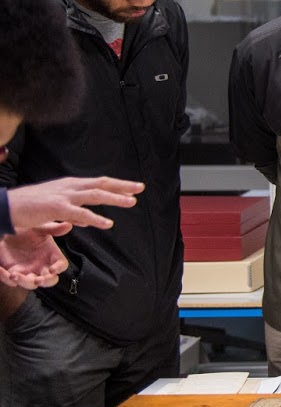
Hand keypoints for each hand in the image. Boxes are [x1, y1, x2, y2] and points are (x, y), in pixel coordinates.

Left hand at [0, 229, 69, 288]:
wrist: (8, 230)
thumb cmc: (26, 230)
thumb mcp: (39, 228)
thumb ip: (53, 229)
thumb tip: (68, 226)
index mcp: (51, 256)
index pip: (61, 265)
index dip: (58, 268)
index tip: (53, 269)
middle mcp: (41, 266)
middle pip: (49, 280)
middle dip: (45, 281)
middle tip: (38, 280)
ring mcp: (27, 272)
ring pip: (30, 284)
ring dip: (24, 282)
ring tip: (14, 275)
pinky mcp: (12, 273)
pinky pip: (10, 281)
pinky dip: (5, 277)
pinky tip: (1, 270)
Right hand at [7, 177, 142, 231]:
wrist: (5, 207)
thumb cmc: (27, 209)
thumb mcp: (52, 211)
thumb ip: (68, 217)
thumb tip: (79, 223)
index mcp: (69, 185)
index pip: (98, 183)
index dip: (116, 185)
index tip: (133, 187)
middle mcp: (69, 187)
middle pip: (100, 184)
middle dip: (122, 186)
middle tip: (141, 188)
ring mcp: (63, 196)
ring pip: (94, 195)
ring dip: (114, 198)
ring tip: (131, 202)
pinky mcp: (55, 207)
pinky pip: (79, 213)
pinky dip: (95, 218)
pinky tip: (108, 223)